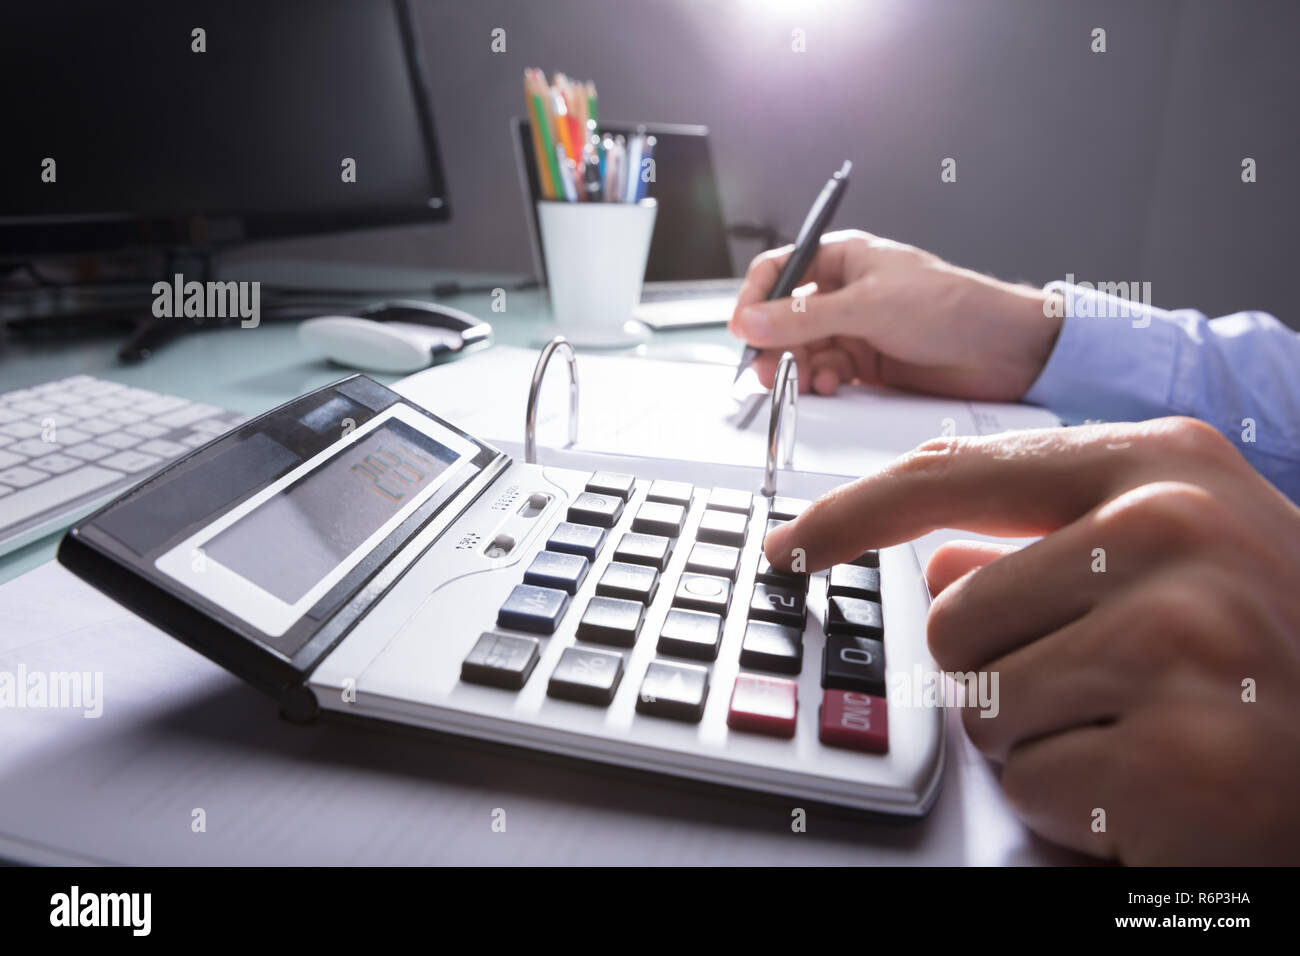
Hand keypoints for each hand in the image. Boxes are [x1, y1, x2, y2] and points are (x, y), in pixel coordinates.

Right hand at [729, 230, 1062, 400]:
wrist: (1006, 352)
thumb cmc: (953, 306)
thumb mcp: (869, 306)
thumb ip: (804, 319)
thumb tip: (750, 323)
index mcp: (843, 258)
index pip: (779, 271)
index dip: (755, 299)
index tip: (742, 328)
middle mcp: (845, 292)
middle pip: (785, 318)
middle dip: (773, 343)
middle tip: (766, 367)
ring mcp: (856, 330)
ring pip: (803, 350)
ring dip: (796, 368)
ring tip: (801, 381)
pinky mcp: (869, 365)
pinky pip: (827, 374)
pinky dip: (822, 383)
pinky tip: (832, 387)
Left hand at [764, 417, 1299, 863]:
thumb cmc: (1280, 644)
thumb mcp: (1184, 552)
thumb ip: (1052, 540)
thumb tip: (940, 556)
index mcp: (1161, 466)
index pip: (958, 474)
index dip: (858, 513)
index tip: (795, 543)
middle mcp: (1171, 535)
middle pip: (954, 619)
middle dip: (1005, 672)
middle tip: (1112, 686)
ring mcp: (1179, 642)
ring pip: (984, 710)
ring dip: (1045, 741)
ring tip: (1145, 728)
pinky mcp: (1180, 756)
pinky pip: (1033, 788)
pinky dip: (1081, 807)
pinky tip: (1161, 783)